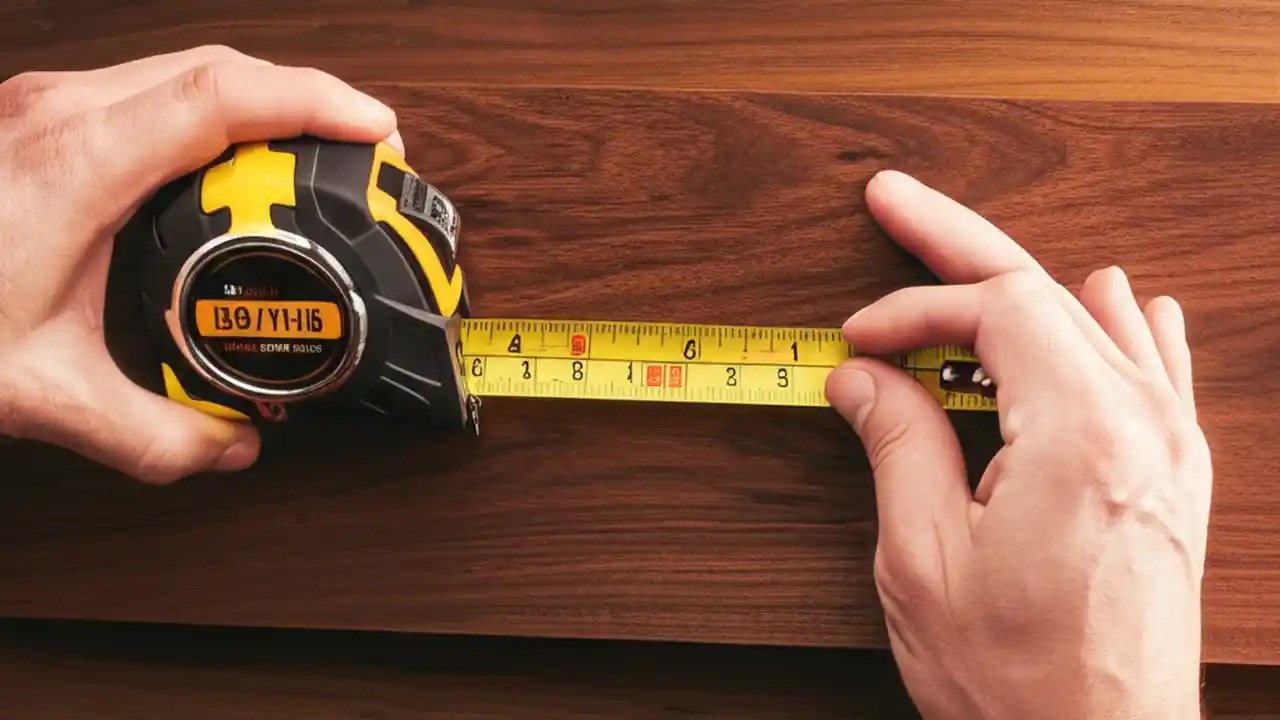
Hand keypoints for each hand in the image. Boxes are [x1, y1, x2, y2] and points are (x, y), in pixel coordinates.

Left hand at [0, 46, 403, 483]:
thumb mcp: (39, 393)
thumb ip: (153, 434)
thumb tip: (235, 444)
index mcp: (75, 164)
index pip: (223, 97)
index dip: (315, 103)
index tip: (376, 132)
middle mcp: (64, 112)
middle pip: (221, 66)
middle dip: (311, 100)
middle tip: (366, 153)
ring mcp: (51, 104)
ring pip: (191, 68)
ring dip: (267, 101)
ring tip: (316, 156)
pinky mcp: (47, 115)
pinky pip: (160, 89)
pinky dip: (222, 113)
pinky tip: (237, 163)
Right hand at [826, 171, 1211, 718]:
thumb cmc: (1018, 681)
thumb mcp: (923, 560)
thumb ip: (896, 444)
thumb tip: (864, 376)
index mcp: (1082, 434)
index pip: (996, 308)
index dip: (913, 305)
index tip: (857, 336)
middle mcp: (1144, 423)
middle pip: (1046, 286)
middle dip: (956, 241)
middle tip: (893, 199)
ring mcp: (1173, 446)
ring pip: (1100, 313)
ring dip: (1022, 286)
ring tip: (961, 271)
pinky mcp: (1178, 475)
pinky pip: (1156, 360)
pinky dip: (1108, 323)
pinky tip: (1098, 310)